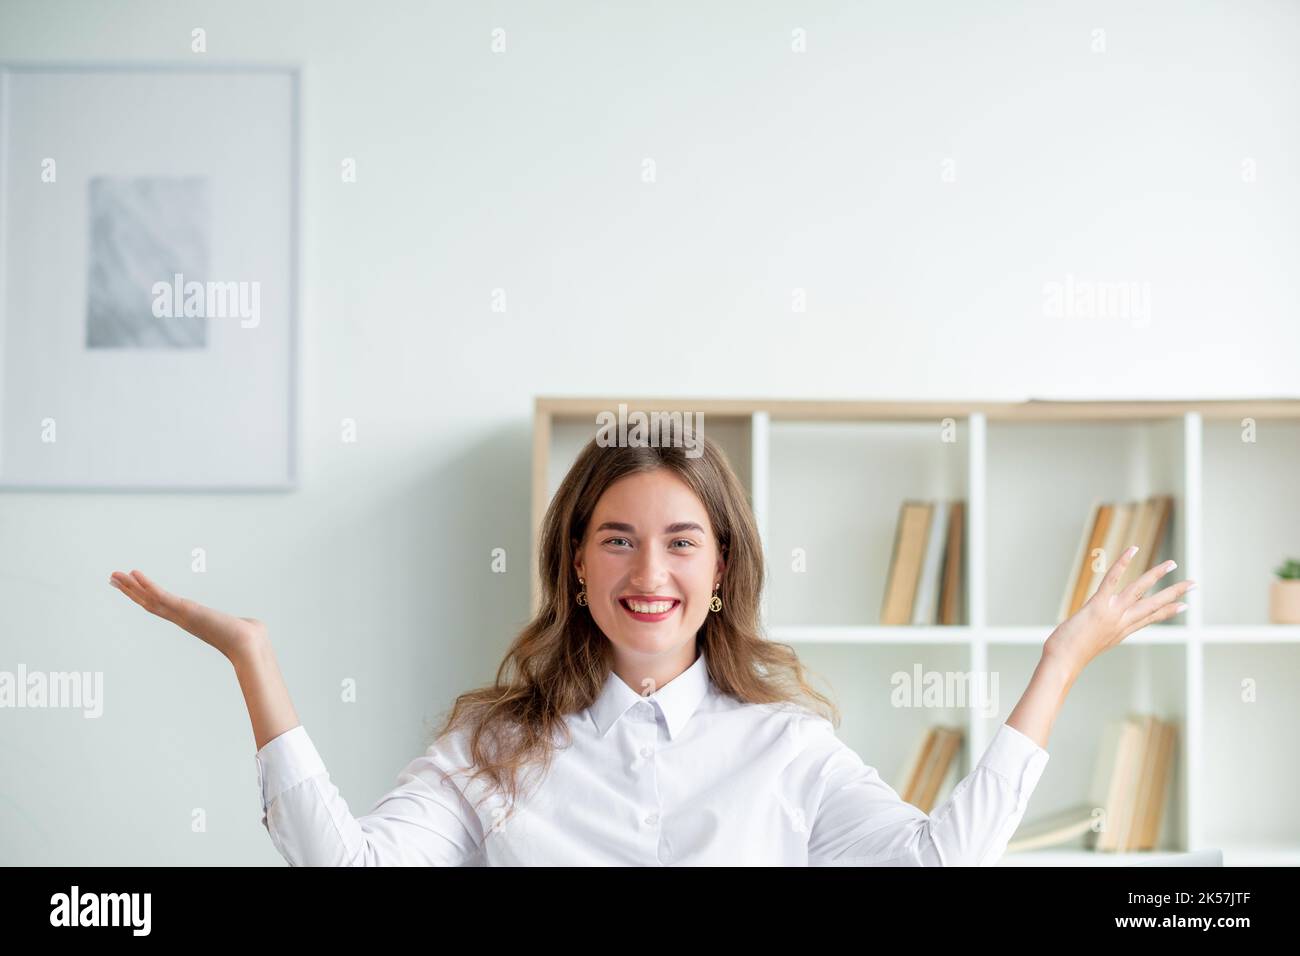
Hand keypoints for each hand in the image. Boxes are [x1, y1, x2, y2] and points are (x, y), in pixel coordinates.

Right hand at [109, 569, 266, 662]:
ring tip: (113, 575)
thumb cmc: (248, 639)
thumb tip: (253, 626)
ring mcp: (181, 614)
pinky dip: (147, 584)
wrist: (248, 645)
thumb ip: (240, 625)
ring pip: (149, 598)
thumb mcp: (240, 627)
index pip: (161, 606)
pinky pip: (161, 595)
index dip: (145, 597)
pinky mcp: (185, 609)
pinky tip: (134, 573)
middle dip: (130, 590)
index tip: (132, 588)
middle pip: (148, 602)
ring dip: (130, 586)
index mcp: (190, 620)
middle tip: (112, 578)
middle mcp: (181, 618)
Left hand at [1043, 546, 1195, 680]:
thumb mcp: (1091, 644)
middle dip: (1174, 593)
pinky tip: (1133, 550)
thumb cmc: (1070, 655)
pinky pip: (1113, 580)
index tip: (1185, 606)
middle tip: (1194, 583)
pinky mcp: (1098, 605)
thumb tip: (1095, 631)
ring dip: (1156, 575)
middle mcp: (1122, 622)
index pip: (1150, 619)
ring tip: (1172, 563)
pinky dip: (1123, 564)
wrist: (1064, 662)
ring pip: (1139, 590)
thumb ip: (1097, 635)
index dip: (1168, 612)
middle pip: (1154, 605)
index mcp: (1122, 631)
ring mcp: (1112, 613)